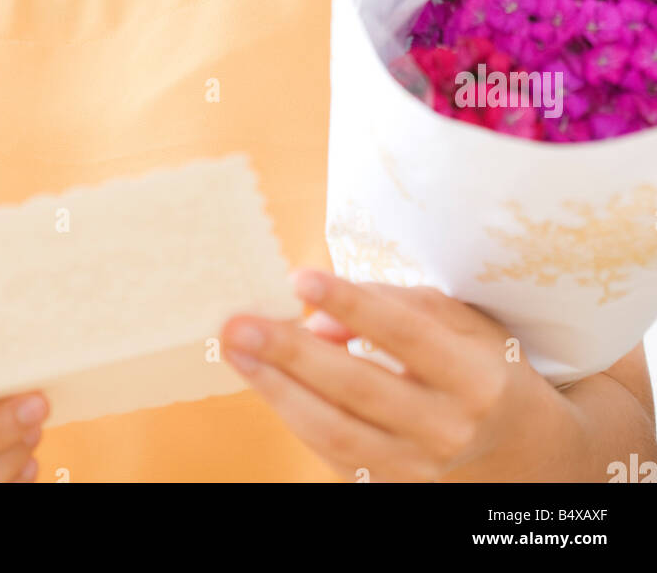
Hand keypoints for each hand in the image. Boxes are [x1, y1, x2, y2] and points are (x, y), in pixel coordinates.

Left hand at [222, 269, 560, 481]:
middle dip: (291, 353)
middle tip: (239, 322)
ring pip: (335, 433)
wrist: (530, 459)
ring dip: (276, 390)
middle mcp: (450, 429)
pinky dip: (295, 414)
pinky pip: (332, 454)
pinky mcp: (394, 490)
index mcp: (477, 378)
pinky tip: (266, 380)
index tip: (299, 275)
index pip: (404, 334)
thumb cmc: (487, 371)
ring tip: (235, 351)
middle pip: (358, 388)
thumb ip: (397, 306)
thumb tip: (319, 320)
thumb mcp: (465, 326)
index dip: (350, 305)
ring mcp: (420, 470)